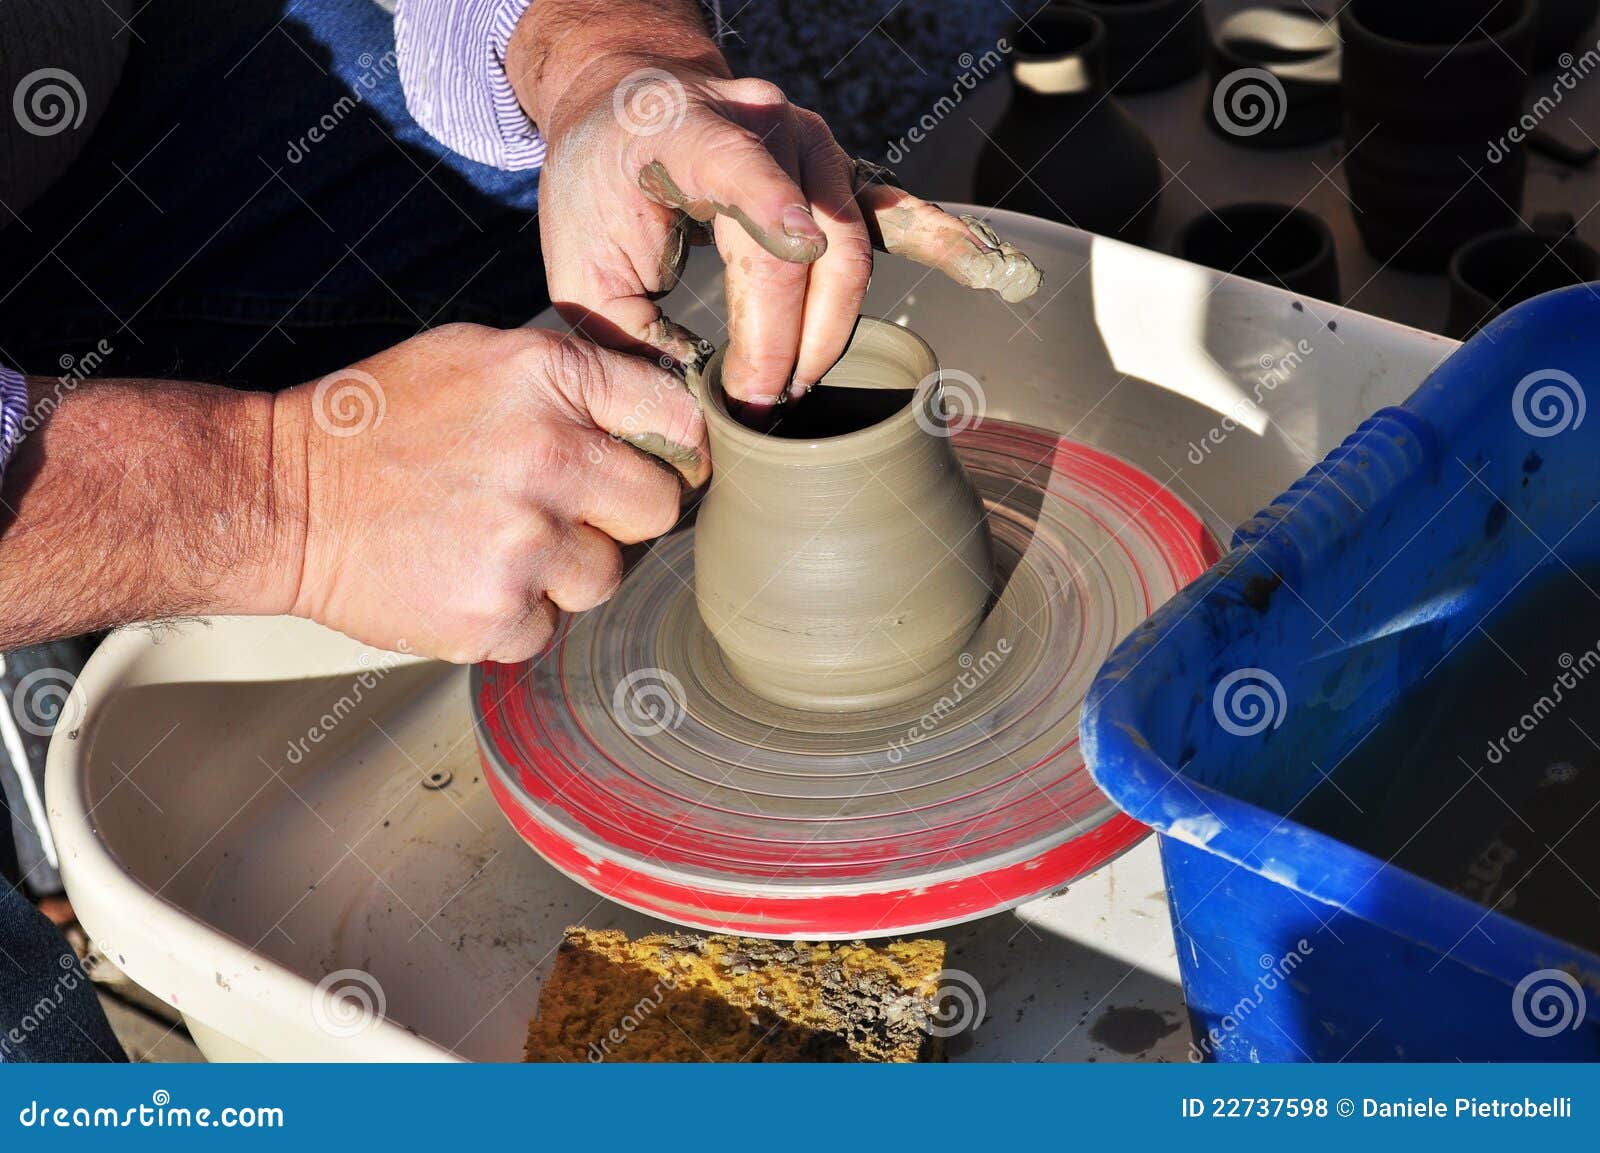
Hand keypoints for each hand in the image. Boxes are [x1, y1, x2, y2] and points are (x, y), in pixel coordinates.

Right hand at [273, 323, 706, 662]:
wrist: (281, 498)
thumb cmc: (377, 423)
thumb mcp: (477, 355)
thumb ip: (573, 377)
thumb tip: (656, 412)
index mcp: (550, 379)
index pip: (676, 419)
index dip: (673, 447)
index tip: (658, 462)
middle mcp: (550, 458)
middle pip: (658, 508)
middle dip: (620, 513)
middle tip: (561, 506)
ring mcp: (526, 544)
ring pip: (607, 576)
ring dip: (565, 569)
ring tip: (496, 540)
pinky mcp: (496, 615)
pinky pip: (550, 627)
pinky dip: (516, 614)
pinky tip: (466, 576)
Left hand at [506, 3, 1041, 412]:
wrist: (631, 103)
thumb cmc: (598, 187)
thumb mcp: (580, 266)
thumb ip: (627, 341)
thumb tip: (688, 424)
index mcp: (686, 129)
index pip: (738, 165)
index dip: (771, 206)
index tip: (796, 254)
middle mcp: (765, 124)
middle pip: (808, 240)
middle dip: (791, 338)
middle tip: (759, 403)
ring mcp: (813, 145)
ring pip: (853, 244)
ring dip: (833, 328)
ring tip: (797, 385)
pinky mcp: (839, 172)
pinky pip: (898, 213)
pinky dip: (945, 243)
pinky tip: (993, 271)